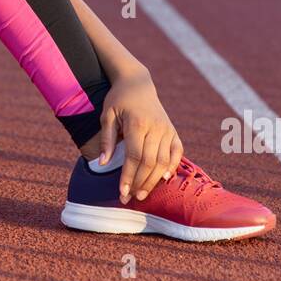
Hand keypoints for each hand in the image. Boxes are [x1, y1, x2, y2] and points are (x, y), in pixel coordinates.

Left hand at [97, 73, 182, 203]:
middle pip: (150, 162)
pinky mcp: (173, 131)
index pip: (134, 156)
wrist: (137, 83)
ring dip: (154, 180)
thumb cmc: (118, 99)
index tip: (122, 192)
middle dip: (140, 183)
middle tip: (130, 197)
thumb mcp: (107, 115)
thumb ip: (106, 140)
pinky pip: (177, 152)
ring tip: (142, 194)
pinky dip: (172, 166)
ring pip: (164, 161)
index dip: (128, 176)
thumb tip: (102, 164)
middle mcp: (155, 127)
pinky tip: (164, 179)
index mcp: (137, 123)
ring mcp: (166, 129)